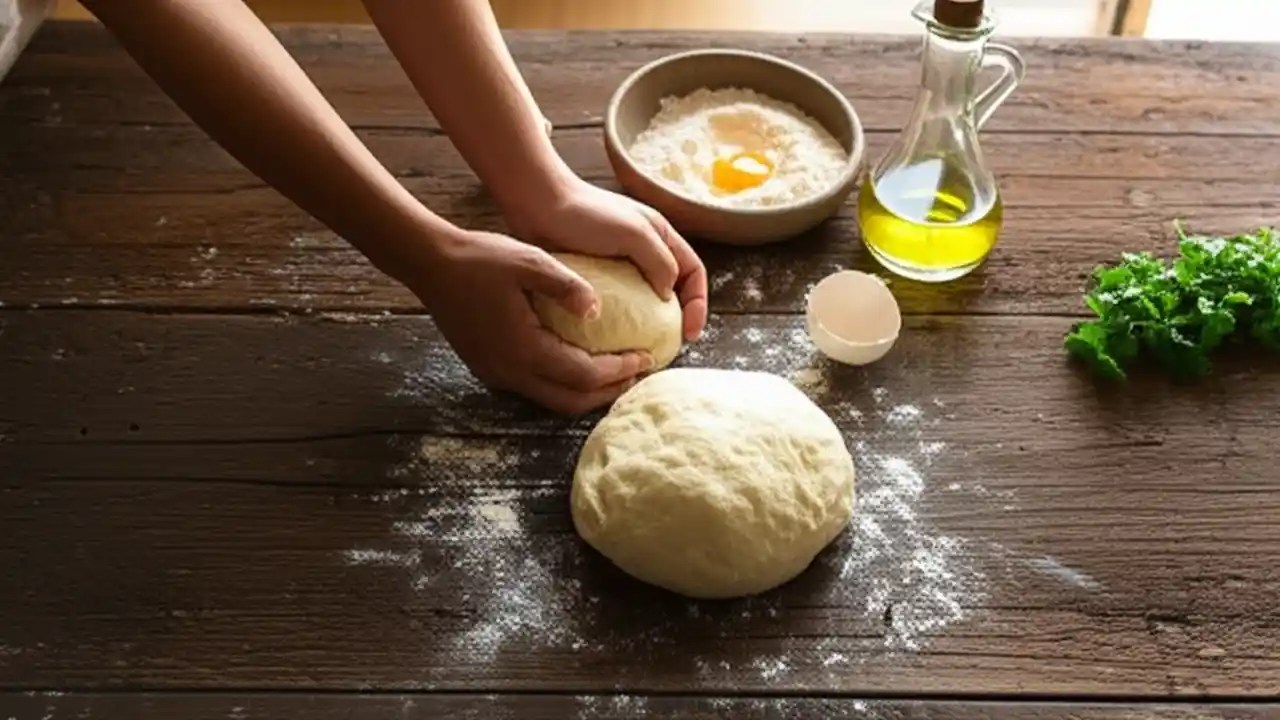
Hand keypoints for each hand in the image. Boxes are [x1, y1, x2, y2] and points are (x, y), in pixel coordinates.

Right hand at [407, 228, 653, 414]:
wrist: (430, 264)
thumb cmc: (480, 258)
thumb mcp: (529, 260)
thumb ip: (566, 285)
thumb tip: (598, 309)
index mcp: (525, 349)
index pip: (585, 376)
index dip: (620, 371)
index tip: (646, 357)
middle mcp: (511, 372)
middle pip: (570, 402)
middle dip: (608, 393)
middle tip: (637, 374)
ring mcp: (497, 374)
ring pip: (551, 400)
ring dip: (586, 391)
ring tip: (615, 373)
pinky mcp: (488, 368)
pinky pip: (534, 387)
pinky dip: (563, 383)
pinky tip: (577, 362)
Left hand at [506, 176, 708, 341]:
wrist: (536, 205)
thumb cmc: (585, 214)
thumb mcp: (633, 233)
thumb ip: (659, 261)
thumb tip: (669, 295)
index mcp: (660, 235)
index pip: (693, 272)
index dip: (698, 303)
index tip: (689, 332)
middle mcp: (644, 250)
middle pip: (673, 288)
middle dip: (676, 318)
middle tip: (666, 345)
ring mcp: (619, 264)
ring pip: (644, 299)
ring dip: (647, 323)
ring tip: (641, 346)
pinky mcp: (595, 276)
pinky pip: (616, 304)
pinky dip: (620, 321)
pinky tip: (613, 337)